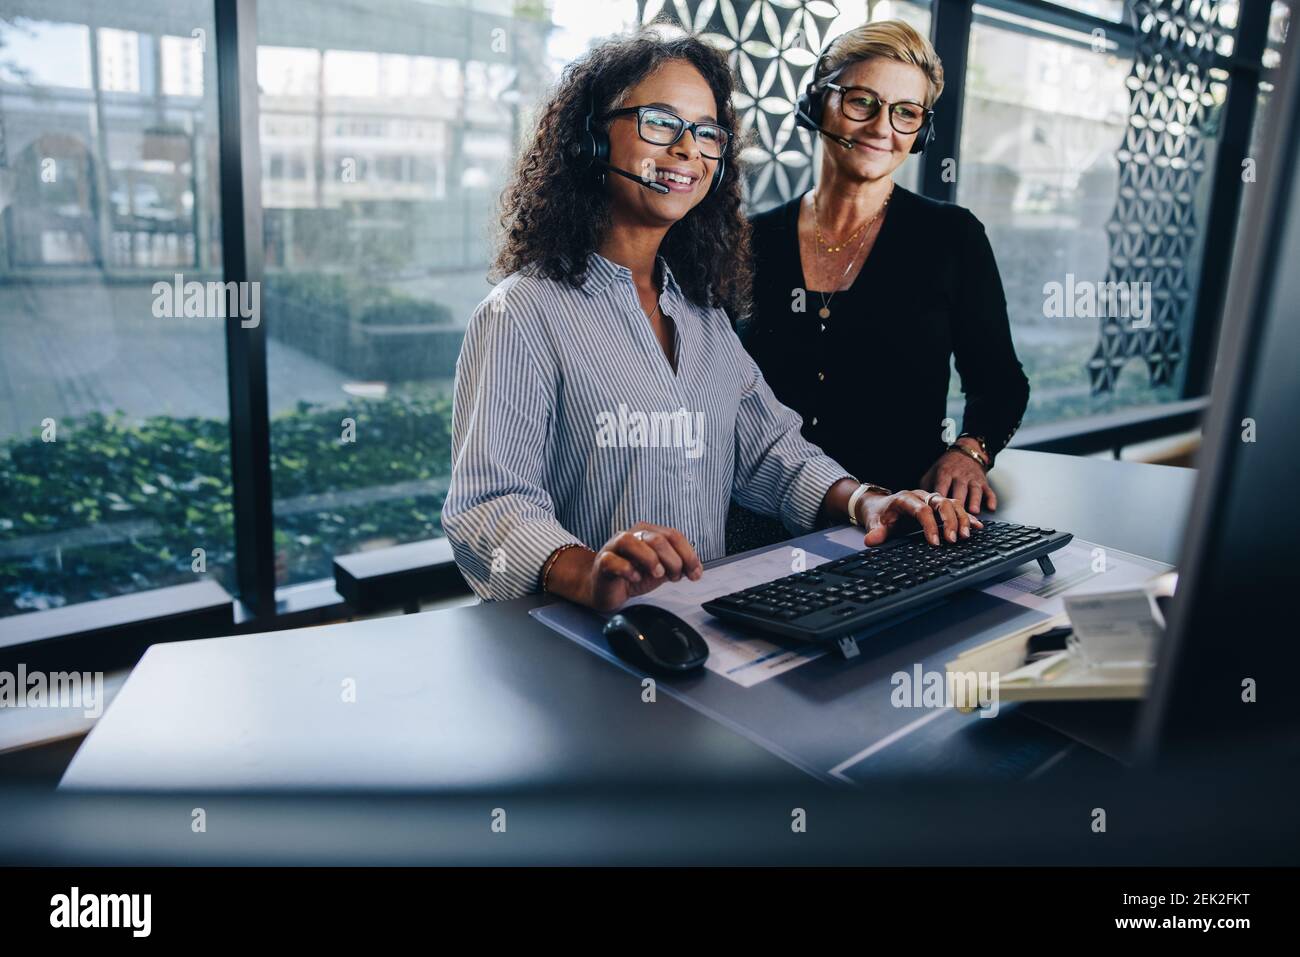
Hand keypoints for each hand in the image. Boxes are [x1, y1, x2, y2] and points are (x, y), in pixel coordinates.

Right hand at [581, 522, 702, 612]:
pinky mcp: (602, 562)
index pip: (673, 535)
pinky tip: (635, 578)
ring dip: (649, 559)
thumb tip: (696, 569)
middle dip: (673, 560)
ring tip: (657, 574)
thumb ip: (676, 566)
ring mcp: (614, 547)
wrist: (605, 588)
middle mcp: (632, 536)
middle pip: (657, 539)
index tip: (695, 573)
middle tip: (675, 577)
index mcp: (648, 533)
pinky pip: (613, 560)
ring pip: (630, 540)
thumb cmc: (632, 575)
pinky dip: (627, 569)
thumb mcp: (660, 570)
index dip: (688, 554)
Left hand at [856, 489, 982, 547]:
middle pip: (940, 503)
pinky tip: (977, 526)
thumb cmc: (879, 514)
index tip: (934, 542)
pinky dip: (967, 517)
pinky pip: (956, 508)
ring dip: (961, 519)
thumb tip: (871, 540)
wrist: (880, 505)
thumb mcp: (873, 522)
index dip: (929, 525)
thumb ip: (875, 531)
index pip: (921, 510)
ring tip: (966, 535)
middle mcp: (921, 496)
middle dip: (949, 521)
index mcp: (905, 499)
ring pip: (951, 504)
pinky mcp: (938, 505)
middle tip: (953, 540)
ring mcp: (931, 499)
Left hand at [920, 444, 997, 513]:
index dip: (938, 503)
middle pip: (959, 492)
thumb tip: (920, 507)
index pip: (941, 489)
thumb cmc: (945, 468)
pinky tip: (991, 509)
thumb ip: (926, 488)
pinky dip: (991, 500)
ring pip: (975, 491)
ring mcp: (973, 479)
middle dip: (957, 507)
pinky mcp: (984, 483)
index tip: (936, 516)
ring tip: (974, 513)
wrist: (965, 452)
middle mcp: (960, 476)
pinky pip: (989, 491)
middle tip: (955, 521)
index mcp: (944, 474)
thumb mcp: (931, 473)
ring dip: (975, 502)